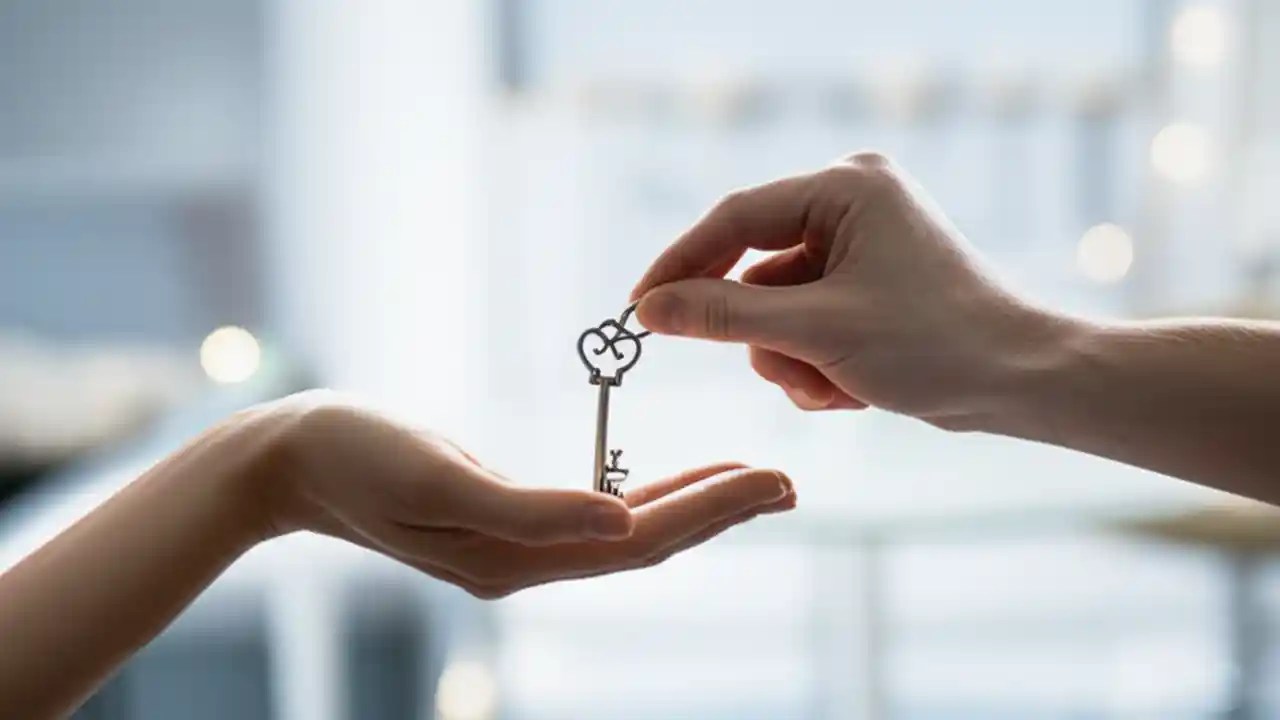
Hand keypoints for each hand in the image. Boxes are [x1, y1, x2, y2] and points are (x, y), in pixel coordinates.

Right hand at [258, 392, 794, 597]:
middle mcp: (524, 562)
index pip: (638, 541)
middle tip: (787, 483)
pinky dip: (643, 499)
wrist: (289, 458)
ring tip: (748, 482)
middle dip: (719, 513)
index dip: (710, 511)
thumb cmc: (355, 455)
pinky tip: (668, 483)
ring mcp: (514, 546)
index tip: (773, 480)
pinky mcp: (503, 521)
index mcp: (515, 556)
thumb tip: (620, 525)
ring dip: (690, 508)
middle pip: (645, 543)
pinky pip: (594, 515)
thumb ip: (527, 508)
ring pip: (626, 533)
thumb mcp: (437, 477)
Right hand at [631, 152, 1063, 429]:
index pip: (735, 218)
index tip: (638, 309)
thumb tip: (647, 309)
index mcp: (846, 187)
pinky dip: (815, 365)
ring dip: (793, 359)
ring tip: (837, 384)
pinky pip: (804, 324)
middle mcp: (851, 204)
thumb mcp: (817, 331)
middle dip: (766, 334)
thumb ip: (724, 315)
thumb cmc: (936, 344)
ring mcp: (859, 248)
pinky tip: (852, 388)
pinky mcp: (865, 288)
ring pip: (773, 309)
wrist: (1021, 385)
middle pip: (753, 269)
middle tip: (788, 367)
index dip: (681, 265)